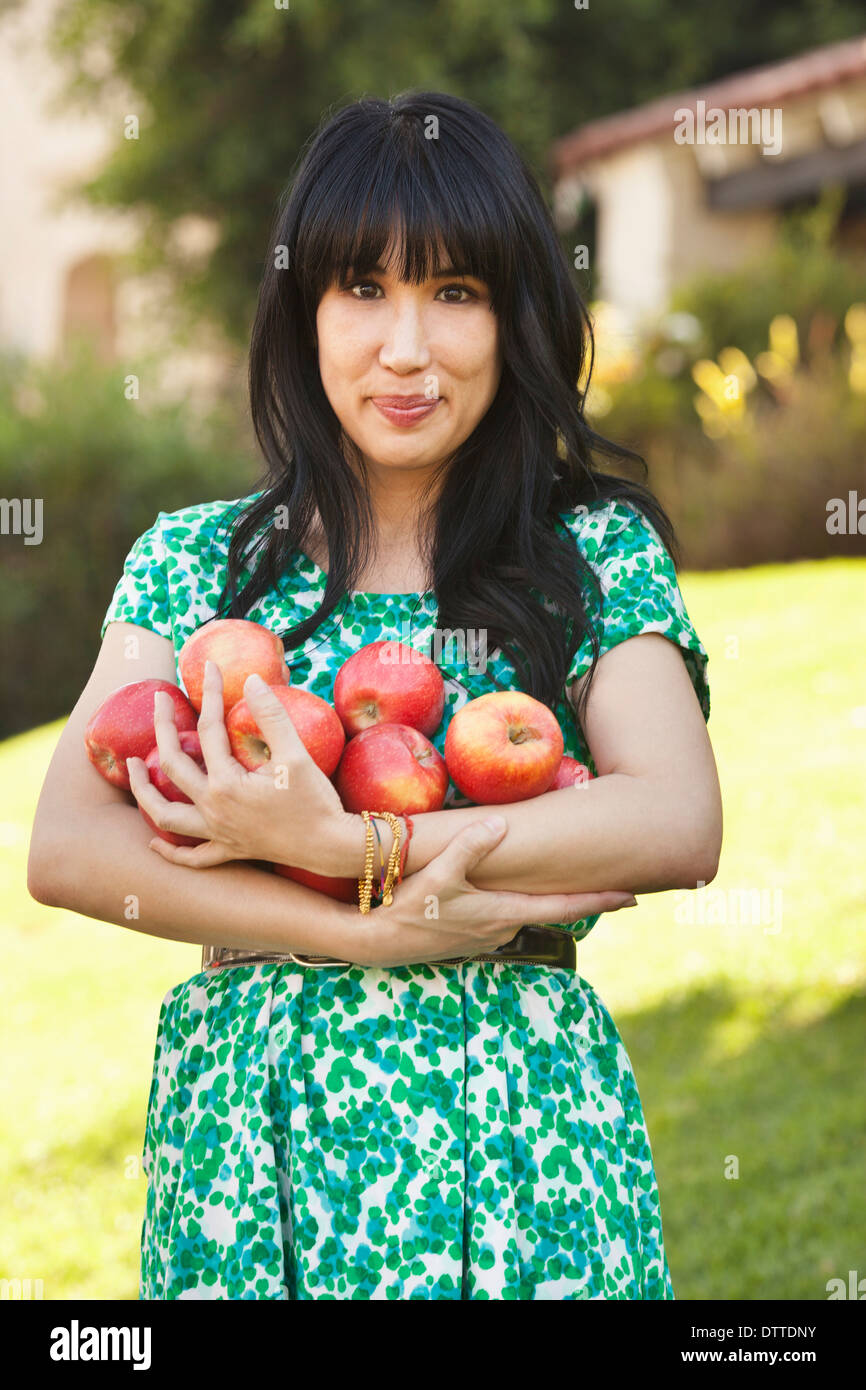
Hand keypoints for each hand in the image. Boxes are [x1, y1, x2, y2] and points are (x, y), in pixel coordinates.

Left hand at [126, 660, 353, 869]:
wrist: (331, 847)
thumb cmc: (315, 801)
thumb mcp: (296, 755)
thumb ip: (271, 716)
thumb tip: (251, 680)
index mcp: (227, 783)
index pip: (209, 730)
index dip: (210, 695)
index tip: (210, 669)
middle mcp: (213, 809)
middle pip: (173, 764)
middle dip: (162, 728)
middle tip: (160, 701)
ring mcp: (218, 833)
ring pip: (166, 816)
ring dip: (144, 792)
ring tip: (133, 768)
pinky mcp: (230, 851)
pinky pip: (192, 857)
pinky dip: (170, 852)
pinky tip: (153, 843)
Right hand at [357, 817, 637, 967]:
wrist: (377, 943)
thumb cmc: (407, 908)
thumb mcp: (439, 874)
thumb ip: (470, 846)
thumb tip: (500, 823)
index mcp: (504, 912)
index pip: (564, 907)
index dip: (599, 901)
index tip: (632, 896)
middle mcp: (502, 928)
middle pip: (552, 911)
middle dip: (584, 900)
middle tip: (619, 890)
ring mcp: (486, 936)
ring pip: (526, 913)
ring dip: (547, 902)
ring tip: (571, 882)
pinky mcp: (469, 937)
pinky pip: (504, 917)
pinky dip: (518, 904)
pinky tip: (515, 893)